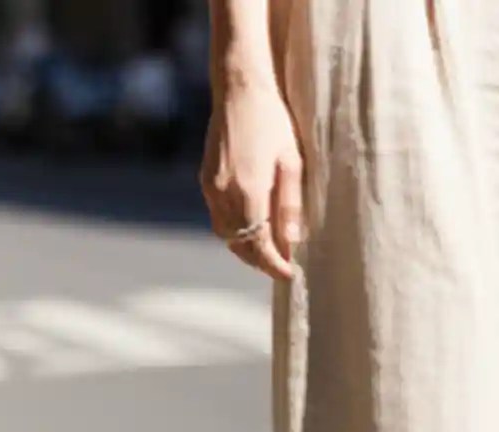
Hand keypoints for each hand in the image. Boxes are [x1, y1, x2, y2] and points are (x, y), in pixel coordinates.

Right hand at [199, 79, 303, 279]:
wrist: (239, 90)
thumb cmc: (274, 122)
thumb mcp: (293, 163)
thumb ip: (290, 205)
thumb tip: (291, 242)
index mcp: (248, 191)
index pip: (259, 244)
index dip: (274, 264)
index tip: (290, 275)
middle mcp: (223, 193)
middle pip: (239, 244)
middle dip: (259, 261)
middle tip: (281, 268)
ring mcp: (210, 186)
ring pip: (225, 233)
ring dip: (245, 247)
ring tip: (268, 253)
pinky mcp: (205, 178)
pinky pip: (218, 217)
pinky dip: (234, 230)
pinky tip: (252, 229)